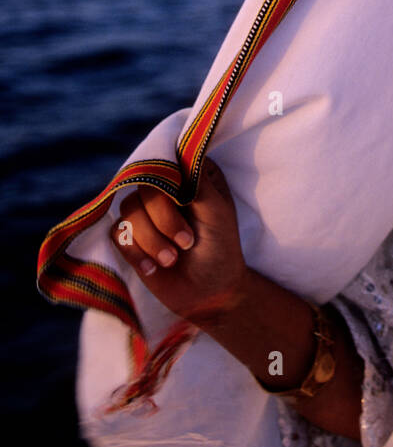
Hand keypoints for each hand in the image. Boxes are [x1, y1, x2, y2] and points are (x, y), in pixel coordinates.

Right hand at [110, 158, 248, 325]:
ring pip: (128, 210)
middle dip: (163, 219)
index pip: (169, 160)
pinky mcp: (129, 236)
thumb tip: (180, 153)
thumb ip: (197, 183)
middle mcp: (166, 187)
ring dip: (151, 239)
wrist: (209, 293)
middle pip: (144, 185)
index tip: (183, 203)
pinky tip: (154, 268)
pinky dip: (136, 252)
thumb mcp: (216, 213)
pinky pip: (117, 233)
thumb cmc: (221, 249)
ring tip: (172, 259)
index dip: (170, 180)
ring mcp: (146, 211)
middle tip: (187, 242)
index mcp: (191, 174)